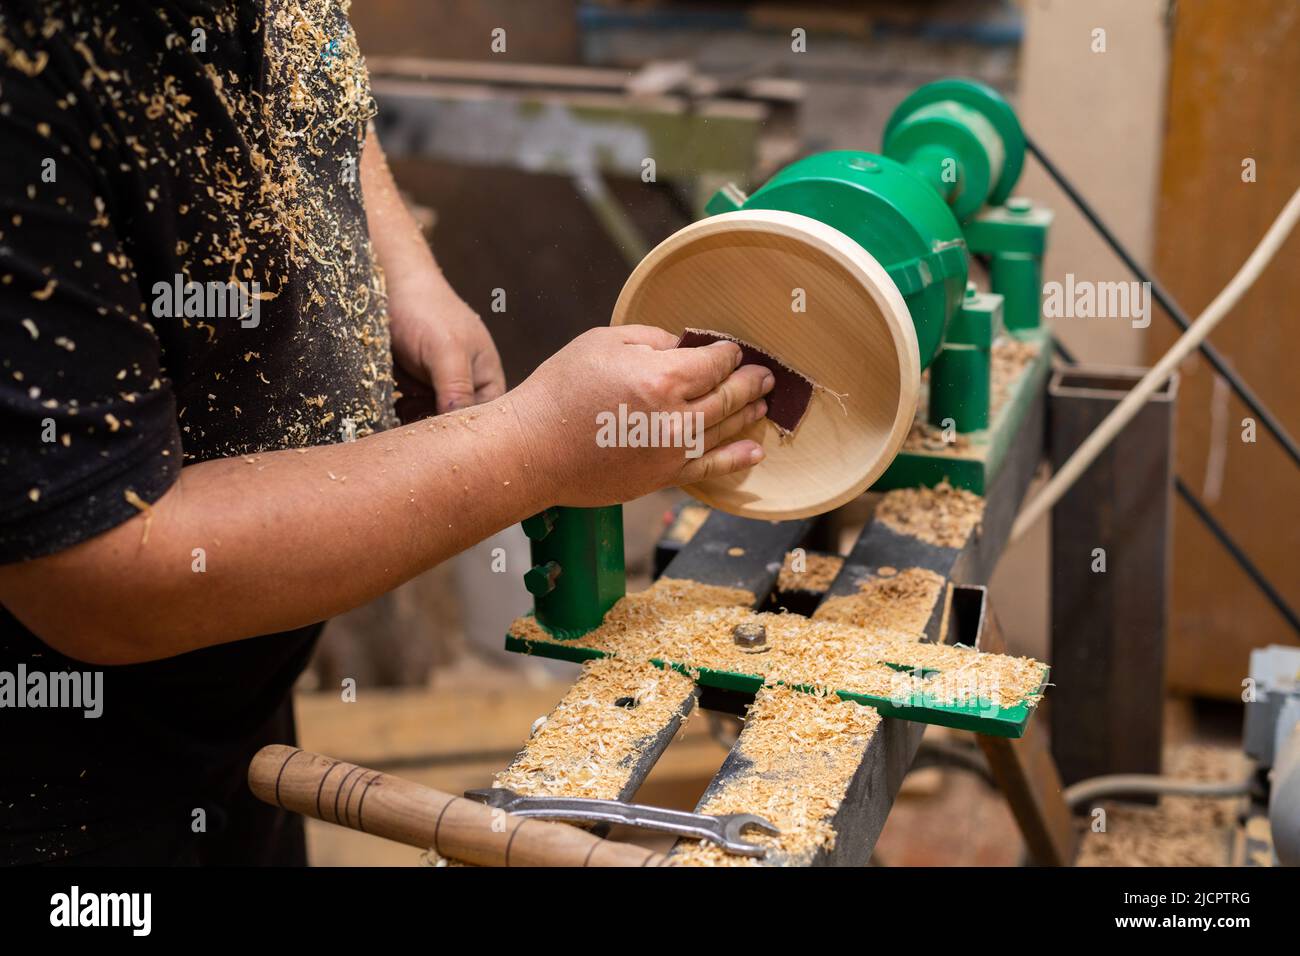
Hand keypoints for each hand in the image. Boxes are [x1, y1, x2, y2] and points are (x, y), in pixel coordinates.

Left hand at [389, 282, 505, 419]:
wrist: (390, 285)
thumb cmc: (426, 311)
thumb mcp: (447, 350)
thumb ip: (457, 387)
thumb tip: (461, 424)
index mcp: (488, 380)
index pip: (485, 421)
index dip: (467, 432)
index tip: (442, 435)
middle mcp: (467, 388)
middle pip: (457, 426)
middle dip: (438, 427)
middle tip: (418, 419)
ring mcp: (440, 389)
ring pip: (431, 421)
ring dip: (416, 421)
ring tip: (406, 404)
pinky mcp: (415, 388)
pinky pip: (411, 411)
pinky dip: (403, 411)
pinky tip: (396, 400)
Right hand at [509, 325, 773, 505]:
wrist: (531, 451)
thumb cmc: (559, 391)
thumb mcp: (603, 343)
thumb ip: (652, 340)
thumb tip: (684, 347)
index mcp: (661, 378)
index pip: (714, 362)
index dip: (728, 353)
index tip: (732, 350)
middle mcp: (674, 420)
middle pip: (728, 397)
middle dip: (750, 382)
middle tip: (765, 374)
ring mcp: (670, 454)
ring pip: (724, 431)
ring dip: (748, 415)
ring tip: (762, 404)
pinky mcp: (660, 479)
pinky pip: (708, 468)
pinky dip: (735, 459)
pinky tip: (754, 451)